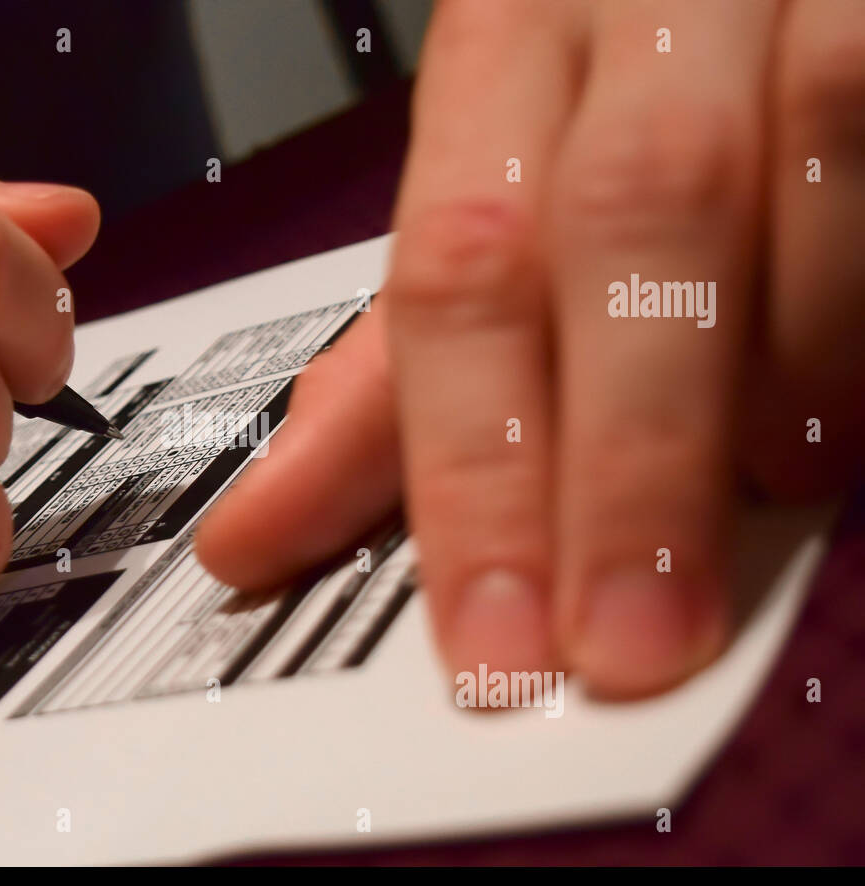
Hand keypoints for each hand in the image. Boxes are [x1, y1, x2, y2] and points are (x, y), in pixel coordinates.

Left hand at [197, 0, 862, 697]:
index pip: (456, 267)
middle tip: (621, 642)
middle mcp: (637, 3)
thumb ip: (391, 367)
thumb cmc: (622, 89)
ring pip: (804, 148)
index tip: (490, 641)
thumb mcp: (494, 198)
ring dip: (785, 365)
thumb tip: (258, 535)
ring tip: (766, 487)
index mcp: (503, 48)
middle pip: (622, 222)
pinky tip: (837, 411)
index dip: (471, 469)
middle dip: (625, 459)